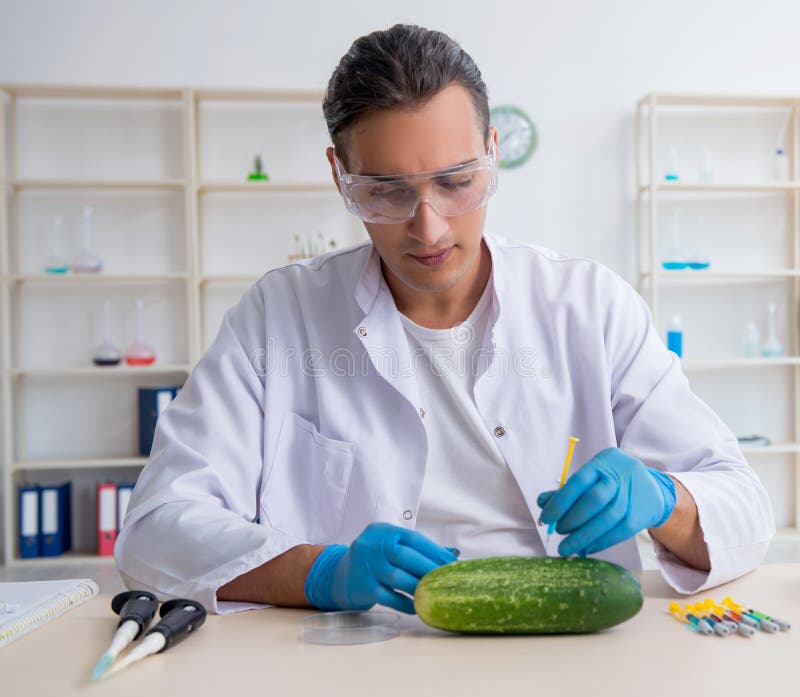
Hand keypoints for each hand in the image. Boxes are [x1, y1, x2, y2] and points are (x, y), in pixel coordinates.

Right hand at [303, 522, 458, 613]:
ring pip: (398, 578)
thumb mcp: (391, 547)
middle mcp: (371, 545)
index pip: (412, 538)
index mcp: (382, 531)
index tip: (452, 562)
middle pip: (405, 556)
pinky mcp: (362, 587)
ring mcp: (365, 566)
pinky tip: (418, 607)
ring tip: (435, 594)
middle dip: (429, 569)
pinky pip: (389, 597)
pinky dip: (406, 603)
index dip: (434, 550)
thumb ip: (419, 550)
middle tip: (447, 580)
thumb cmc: (374, 560)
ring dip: (419, 588)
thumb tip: (454, 553)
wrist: (339, 576)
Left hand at [537, 447, 675, 557]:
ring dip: (584, 535)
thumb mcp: (592, 476)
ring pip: (607, 519)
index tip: (545, 518)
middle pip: (593, 501)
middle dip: (572, 519)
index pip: (577, 483)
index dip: (560, 502)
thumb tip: (542, 502)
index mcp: (601, 465)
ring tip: (568, 546)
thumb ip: (567, 489)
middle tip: (558, 531)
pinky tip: (586, 548)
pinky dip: (600, 542)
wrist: (651, 487)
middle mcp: (617, 479)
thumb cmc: (611, 481)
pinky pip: (619, 532)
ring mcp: (631, 497)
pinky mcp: (640, 516)